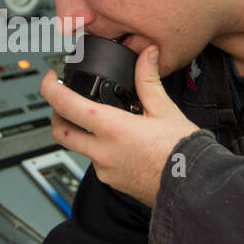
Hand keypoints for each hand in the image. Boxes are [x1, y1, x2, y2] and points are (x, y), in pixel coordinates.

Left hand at [40, 45, 200, 207]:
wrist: (194, 188)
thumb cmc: (183, 152)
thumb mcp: (165, 110)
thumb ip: (148, 80)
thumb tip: (146, 55)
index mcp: (112, 129)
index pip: (65, 105)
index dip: (50, 88)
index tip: (50, 79)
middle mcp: (102, 152)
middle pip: (60, 132)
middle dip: (55, 114)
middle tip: (63, 101)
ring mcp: (105, 170)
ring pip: (78, 148)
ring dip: (80, 133)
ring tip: (98, 119)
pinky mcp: (112, 182)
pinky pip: (96, 163)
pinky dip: (99, 149)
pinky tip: (118, 141)